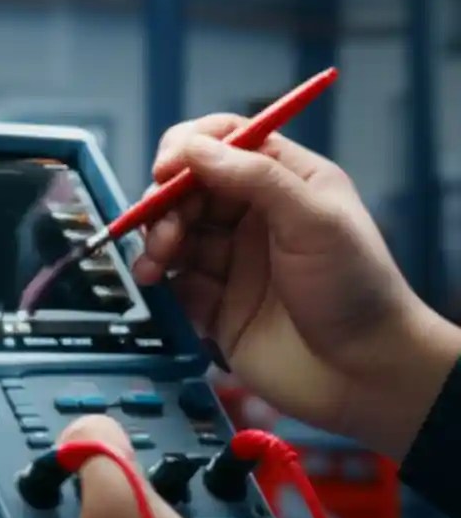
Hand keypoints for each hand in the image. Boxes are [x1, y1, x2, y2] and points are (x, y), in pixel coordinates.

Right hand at [134, 114, 460, 458]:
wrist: (362, 375)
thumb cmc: (356, 290)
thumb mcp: (314, 221)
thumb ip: (255, 179)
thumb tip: (196, 147)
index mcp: (287, 182)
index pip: (228, 142)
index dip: (191, 147)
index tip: (167, 169)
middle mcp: (256, 216)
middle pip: (190, 188)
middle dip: (166, 201)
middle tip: (163, 228)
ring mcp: (233, 260)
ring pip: (175, 232)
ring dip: (156, 238)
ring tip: (157, 260)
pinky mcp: (215, 303)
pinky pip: (174, 278)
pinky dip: (156, 274)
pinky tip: (154, 279)